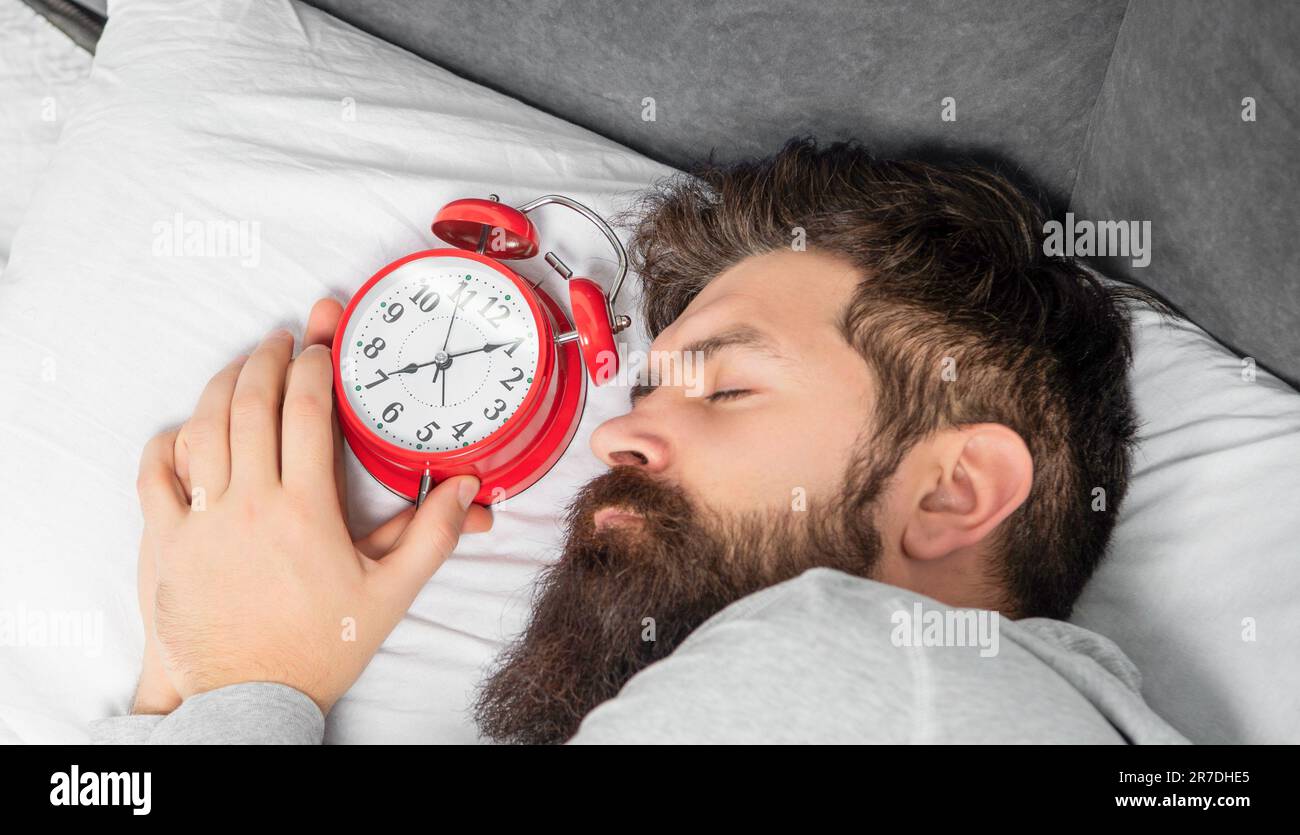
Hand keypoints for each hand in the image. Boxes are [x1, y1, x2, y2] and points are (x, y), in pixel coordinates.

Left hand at [135, 298, 491, 714]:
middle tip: (281, 339)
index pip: (305, 410)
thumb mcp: (389, 595)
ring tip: (242, 366)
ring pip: (202, 426)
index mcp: (305, 510)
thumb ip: (432, 537)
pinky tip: (187, 427)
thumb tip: (468, 490)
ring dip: (222, 384)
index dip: (313, 365)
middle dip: (266, 358)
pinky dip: (168, 440)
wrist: (245, 699)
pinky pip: (154, 472)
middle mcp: (248, 504)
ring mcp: (199, 520)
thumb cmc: (317, 649)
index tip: (320, 347)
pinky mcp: (165, 540)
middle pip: (250, 403)